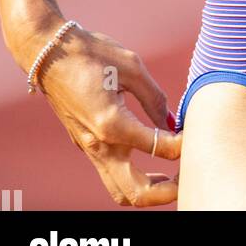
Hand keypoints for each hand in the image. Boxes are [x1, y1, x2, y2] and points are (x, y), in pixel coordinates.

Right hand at [18, 19, 180, 205]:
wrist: (49, 53)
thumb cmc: (91, 53)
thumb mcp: (132, 66)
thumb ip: (155, 98)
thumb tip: (173, 122)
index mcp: (112, 124)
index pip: (159, 148)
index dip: (183, 144)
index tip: (196, 133)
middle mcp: (98, 144)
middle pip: (135, 192)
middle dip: (166, 192)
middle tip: (188, 176)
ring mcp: (88, 148)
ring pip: (119, 190)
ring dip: (148, 191)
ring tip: (172, 176)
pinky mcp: (84, 144)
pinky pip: (110, 174)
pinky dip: (134, 178)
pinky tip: (151, 160)